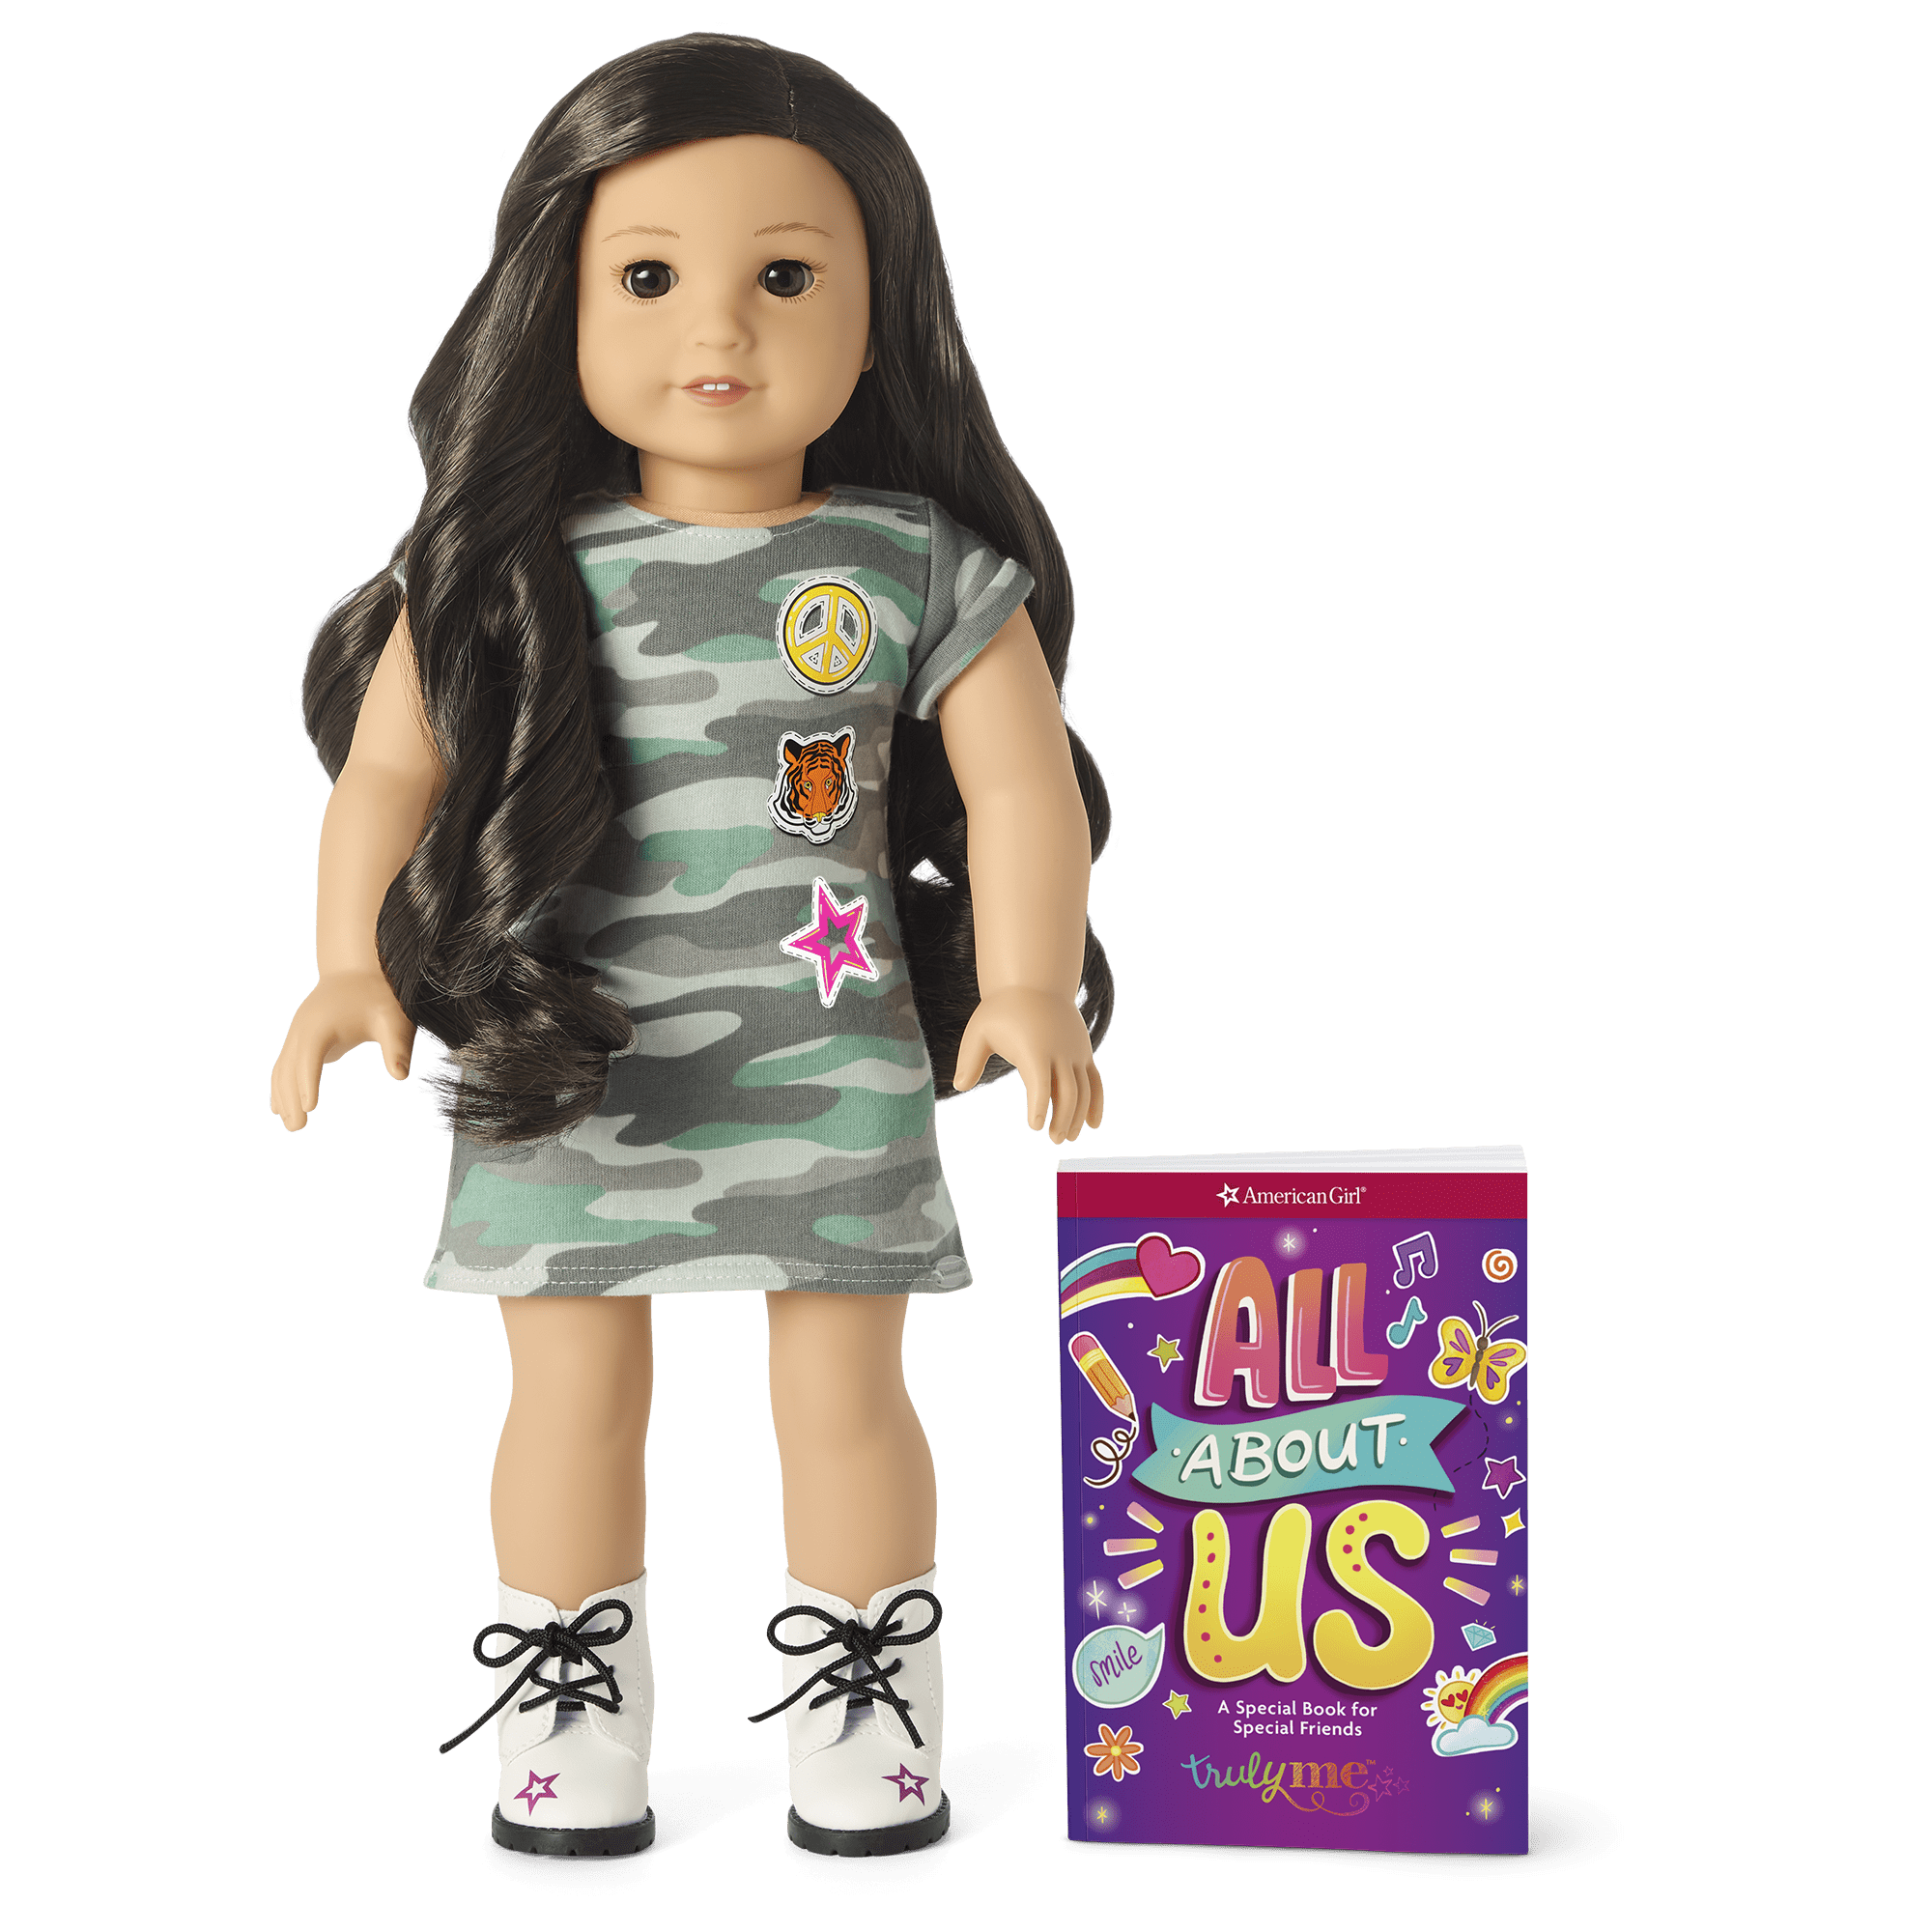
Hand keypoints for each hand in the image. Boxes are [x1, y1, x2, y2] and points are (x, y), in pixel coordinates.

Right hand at [270, 969, 416, 1131]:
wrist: (358, 971)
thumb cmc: (380, 998)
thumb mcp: (394, 1021)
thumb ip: (397, 1048)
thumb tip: (400, 1076)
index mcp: (322, 1024)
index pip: (310, 1056)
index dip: (308, 1082)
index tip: (310, 1108)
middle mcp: (303, 1028)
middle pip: (289, 1066)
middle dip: (291, 1098)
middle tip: (297, 1128)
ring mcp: (297, 1033)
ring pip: (282, 1068)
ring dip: (282, 1096)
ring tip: (291, 1124)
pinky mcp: (300, 1038)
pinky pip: (284, 1065)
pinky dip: (281, 1086)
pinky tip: (280, 1108)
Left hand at [953, 987, 1103, 1144]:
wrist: (1036, 983)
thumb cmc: (1003, 1011)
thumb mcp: (980, 1031)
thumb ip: (969, 1059)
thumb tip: (959, 1085)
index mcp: (1035, 1048)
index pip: (1041, 1082)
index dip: (1039, 1105)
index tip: (1035, 1126)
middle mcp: (1060, 1052)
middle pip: (1069, 1092)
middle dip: (1063, 1118)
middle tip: (1054, 1139)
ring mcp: (1075, 1053)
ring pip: (1085, 1090)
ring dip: (1079, 1116)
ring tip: (1068, 1137)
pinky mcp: (1084, 1053)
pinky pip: (1095, 1082)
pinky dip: (1097, 1103)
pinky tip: (1093, 1125)